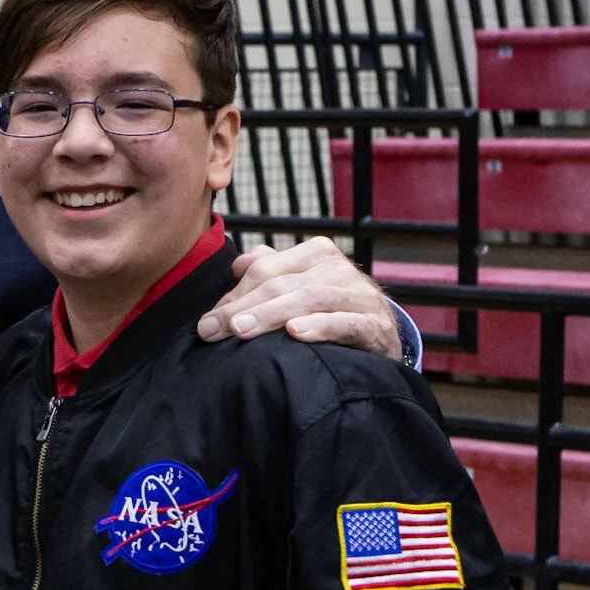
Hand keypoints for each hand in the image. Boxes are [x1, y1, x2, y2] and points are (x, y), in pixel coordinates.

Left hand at [196, 237, 401, 357]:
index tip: (207, 322)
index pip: (266, 270)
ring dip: (271, 315)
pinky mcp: (373, 325)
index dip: (234, 295)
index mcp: (316, 253)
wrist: (382, 335)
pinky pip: (344, 323)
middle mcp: (338, 269)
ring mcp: (358, 295)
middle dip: (242, 308)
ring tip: (242, 331)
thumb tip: (238, 264)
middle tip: (213, 330)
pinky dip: (319, 327)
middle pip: (281, 285)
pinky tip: (295, 333)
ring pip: (308, 300)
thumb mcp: (301, 285)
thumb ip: (271, 271)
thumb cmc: (332, 309)